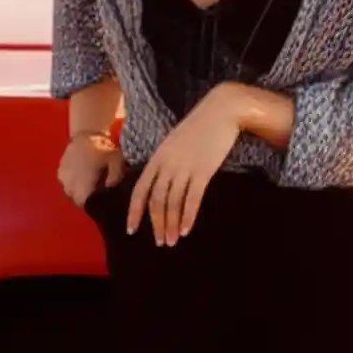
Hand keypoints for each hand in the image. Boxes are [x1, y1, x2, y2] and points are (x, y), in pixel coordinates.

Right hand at [57, 132, 126, 206]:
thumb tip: (110, 188)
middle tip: (96, 191)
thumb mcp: (116, 160)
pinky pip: (65, 182)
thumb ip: (115, 176)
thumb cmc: (103, 147)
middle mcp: (69, 184)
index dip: (92, 204)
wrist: (85, 131)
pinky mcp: (59, 170)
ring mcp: (63, 177)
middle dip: (85, 198)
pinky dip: (72, 181)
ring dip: (78, 190)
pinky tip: (80, 174)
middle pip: (77, 200)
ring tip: (88, 182)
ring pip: (70, 191)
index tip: (100, 200)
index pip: (84, 204)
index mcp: (83, 184)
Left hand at [126, 88, 242, 246]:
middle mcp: (167, 165)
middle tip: (159, 241)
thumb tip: (164, 182)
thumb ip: (167, 161)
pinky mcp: (203, 171)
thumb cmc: (200, 125)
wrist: (221, 110)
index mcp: (158, 157)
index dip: (135, 212)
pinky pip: (192, 199)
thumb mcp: (175, 142)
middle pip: (156, 201)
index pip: (140, 190)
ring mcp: (185, 168)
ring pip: (172, 203)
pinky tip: (186, 229)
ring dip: (171, 225)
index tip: (131, 230)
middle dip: (156, 224)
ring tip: (171, 241)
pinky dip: (187, 217)